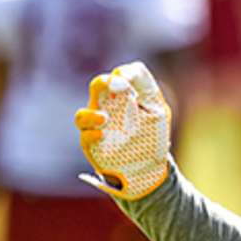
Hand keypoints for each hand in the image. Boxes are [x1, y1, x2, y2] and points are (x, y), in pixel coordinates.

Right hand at [74, 61, 171, 200]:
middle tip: (115, 85)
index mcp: (124, 95)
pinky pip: (84, 138)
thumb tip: (122, 74)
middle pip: (97, 87)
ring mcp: (98, 127)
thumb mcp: (157, 108)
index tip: (131, 83)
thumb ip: (145, 87)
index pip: (119, 75)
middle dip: (104, 83)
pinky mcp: (93, 146)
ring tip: (105, 119)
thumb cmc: (154, 134)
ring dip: (91, 115)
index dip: (124, 74)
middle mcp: (107, 107)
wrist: (152, 167)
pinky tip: (101, 135)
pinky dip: (91, 134)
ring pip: (82, 115)